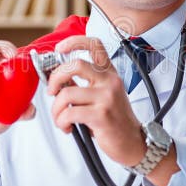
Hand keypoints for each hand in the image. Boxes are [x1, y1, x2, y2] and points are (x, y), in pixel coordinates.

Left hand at [46, 36, 145, 166]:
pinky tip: (67, 127)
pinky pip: (70, 113)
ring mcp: (107, 98)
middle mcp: (110, 82)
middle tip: (52, 91)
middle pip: (76, 64)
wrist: (133, 143)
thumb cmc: (114, 121)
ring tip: (60, 118)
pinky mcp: (102, 115)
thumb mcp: (103, 96)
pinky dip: (61, 121)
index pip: (95, 45)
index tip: (59, 48)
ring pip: (67, 93)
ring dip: (56, 109)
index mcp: (110, 74)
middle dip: (56, 77)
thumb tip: (57, 79)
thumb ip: (84, 84)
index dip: (74, 42)